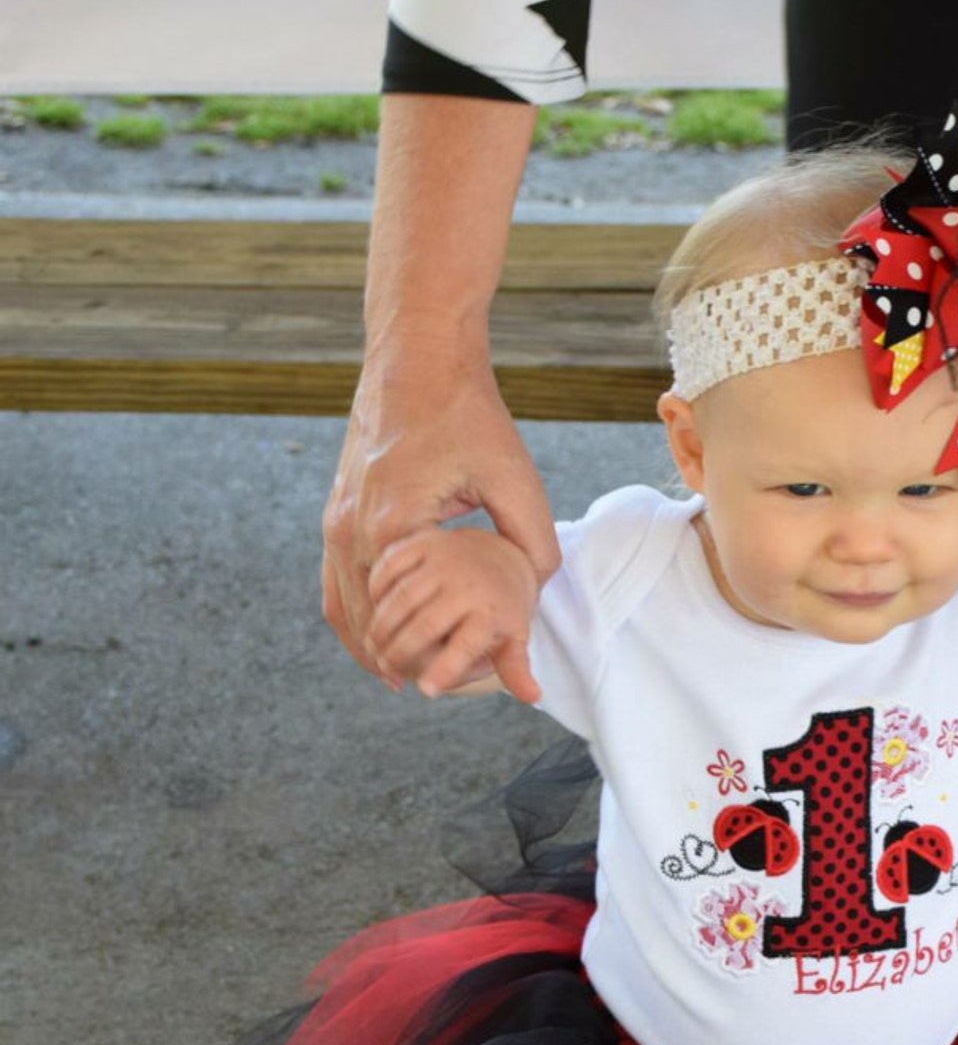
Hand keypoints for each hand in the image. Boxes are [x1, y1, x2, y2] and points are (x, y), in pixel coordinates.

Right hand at [322, 347, 557, 702]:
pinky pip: (335, 584)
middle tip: (446, 687)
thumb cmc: (467, 411)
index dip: (444, 653)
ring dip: (376, 647)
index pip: (412, 620)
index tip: (476, 676)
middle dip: (409, 660)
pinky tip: (376, 641)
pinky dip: (354, 618)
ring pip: (345, 611)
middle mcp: (352, 530)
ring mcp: (335, 522)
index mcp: (394, 527)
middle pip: (373, 626)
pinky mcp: (335, 512)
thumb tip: (535, 594)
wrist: (417, 357)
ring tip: (410, 679)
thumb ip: (532, 541)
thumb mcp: (514, 477)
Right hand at [367, 526, 539, 698]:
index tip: (426, 691)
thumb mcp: (514, 632)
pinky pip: (387, 568)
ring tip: (373, 648)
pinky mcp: (421, 539)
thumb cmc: (502, 602)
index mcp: (491, 607)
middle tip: (388, 671)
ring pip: (398, 599)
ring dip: (380, 628)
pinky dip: (374, 590)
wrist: (500, 546)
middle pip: (423, 626)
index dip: (445, 669)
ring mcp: (442, 557)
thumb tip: (532, 697)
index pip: (467, 644)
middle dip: (400, 654)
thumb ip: (515, 665)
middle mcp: (467, 580)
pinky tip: (371, 610)